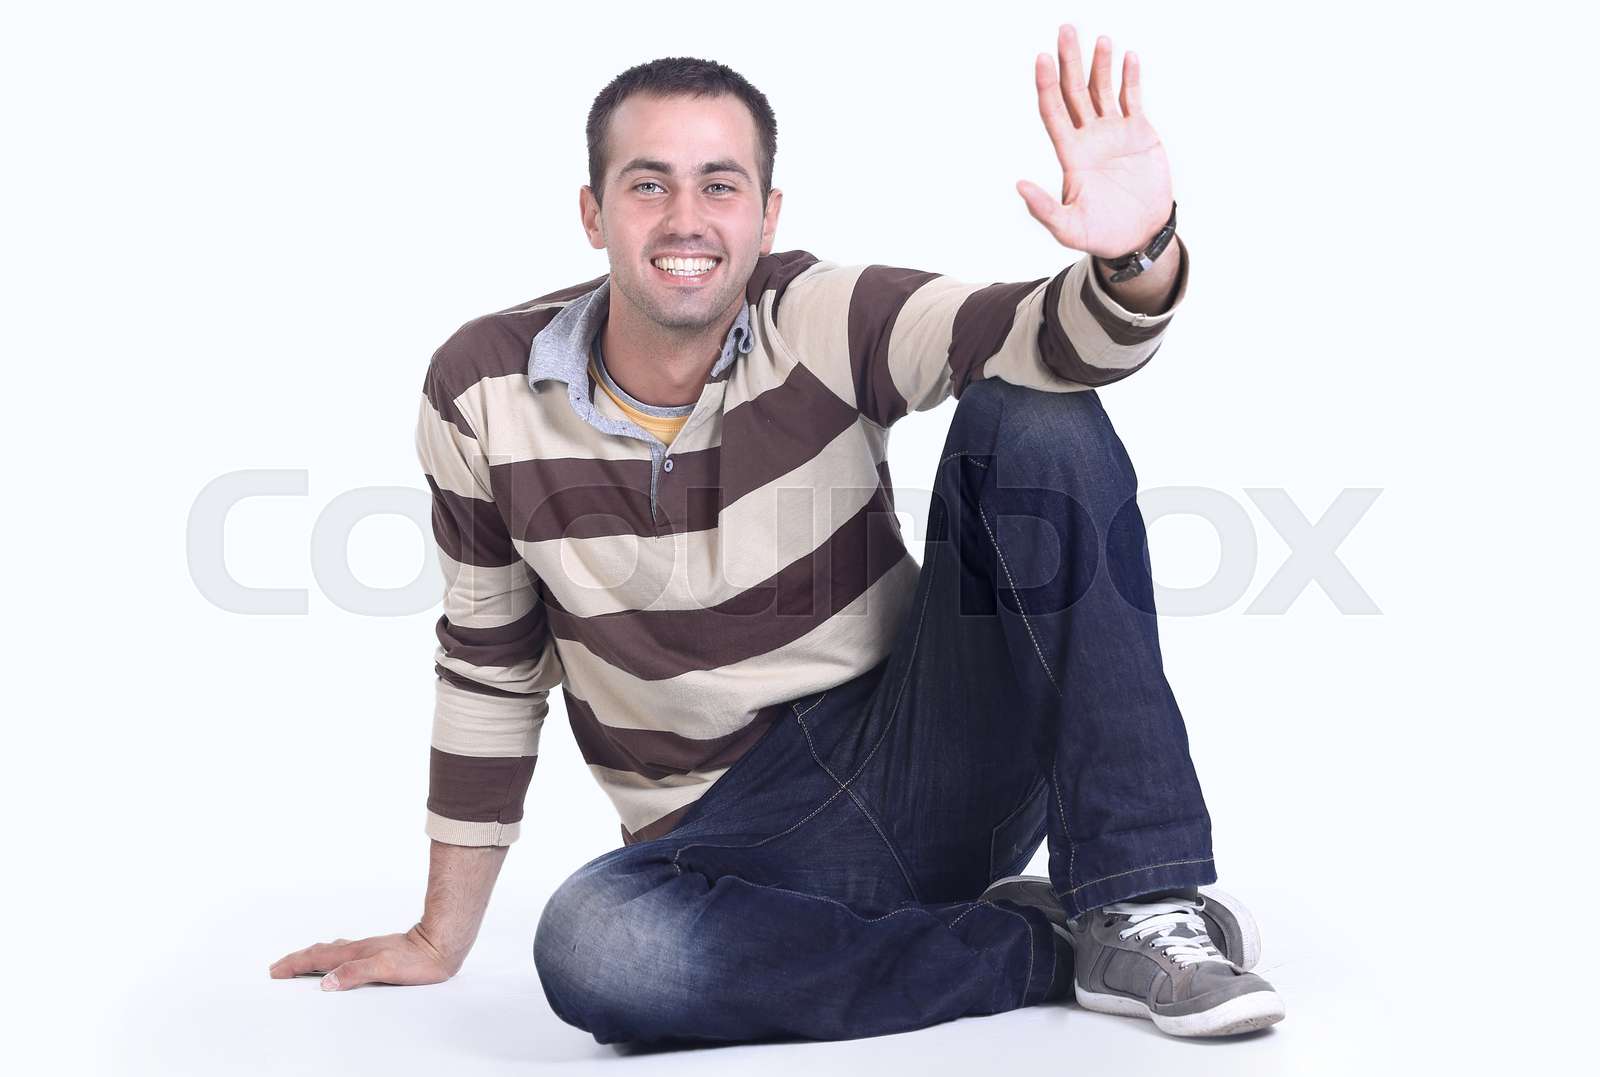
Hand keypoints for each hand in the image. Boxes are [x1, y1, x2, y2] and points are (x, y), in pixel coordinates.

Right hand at [268, 924, 459, 990]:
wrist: (441, 944)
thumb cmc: (417, 959)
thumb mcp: (385, 968)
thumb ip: (355, 973)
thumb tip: (326, 982)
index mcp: (355, 953)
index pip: (318, 959)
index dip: (295, 965)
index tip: (275, 971)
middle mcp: (359, 949)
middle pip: (320, 953)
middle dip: (297, 960)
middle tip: (278, 968)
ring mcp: (368, 949)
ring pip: (332, 952)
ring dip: (312, 958)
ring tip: (300, 963)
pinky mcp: (379, 952)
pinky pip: (346, 954)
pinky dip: (332, 958)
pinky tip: (339, 962)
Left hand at [1017, 24, 1173, 257]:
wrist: (1139, 236)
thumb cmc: (1101, 235)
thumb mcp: (1068, 228)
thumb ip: (1044, 209)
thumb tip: (1019, 186)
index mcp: (1070, 154)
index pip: (1053, 111)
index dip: (1047, 85)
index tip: (1042, 58)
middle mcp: (1089, 137)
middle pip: (1075, 91)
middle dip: (1070, 61)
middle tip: (1065, 30)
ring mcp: (1114, 132)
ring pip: (1103, 90)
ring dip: (1100, 64)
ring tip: (1100, 39)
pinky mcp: (1139, 132)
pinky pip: (1133, 98)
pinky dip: (1131, 78)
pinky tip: (1128, 57)